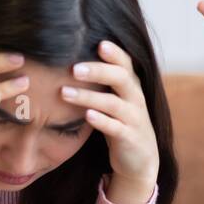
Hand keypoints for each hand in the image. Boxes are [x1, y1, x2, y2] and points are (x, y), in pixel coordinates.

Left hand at [60, 39, 158, 203]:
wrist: (139, 161)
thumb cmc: (120, 124)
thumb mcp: (114, 100)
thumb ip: (101, 82)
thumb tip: (68, 59)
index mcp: (131, 86)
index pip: (125, 63)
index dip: (115, 53)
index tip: (98, 42)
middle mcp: (135, 99)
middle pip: (121, 78)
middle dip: (98, 70)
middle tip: (73, 68)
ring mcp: (134, 119)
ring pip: (114, 103)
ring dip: (89, 96)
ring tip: (64, 93)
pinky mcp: (130, 139)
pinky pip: (116, 128)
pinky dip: (101, 121)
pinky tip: (86, 116)